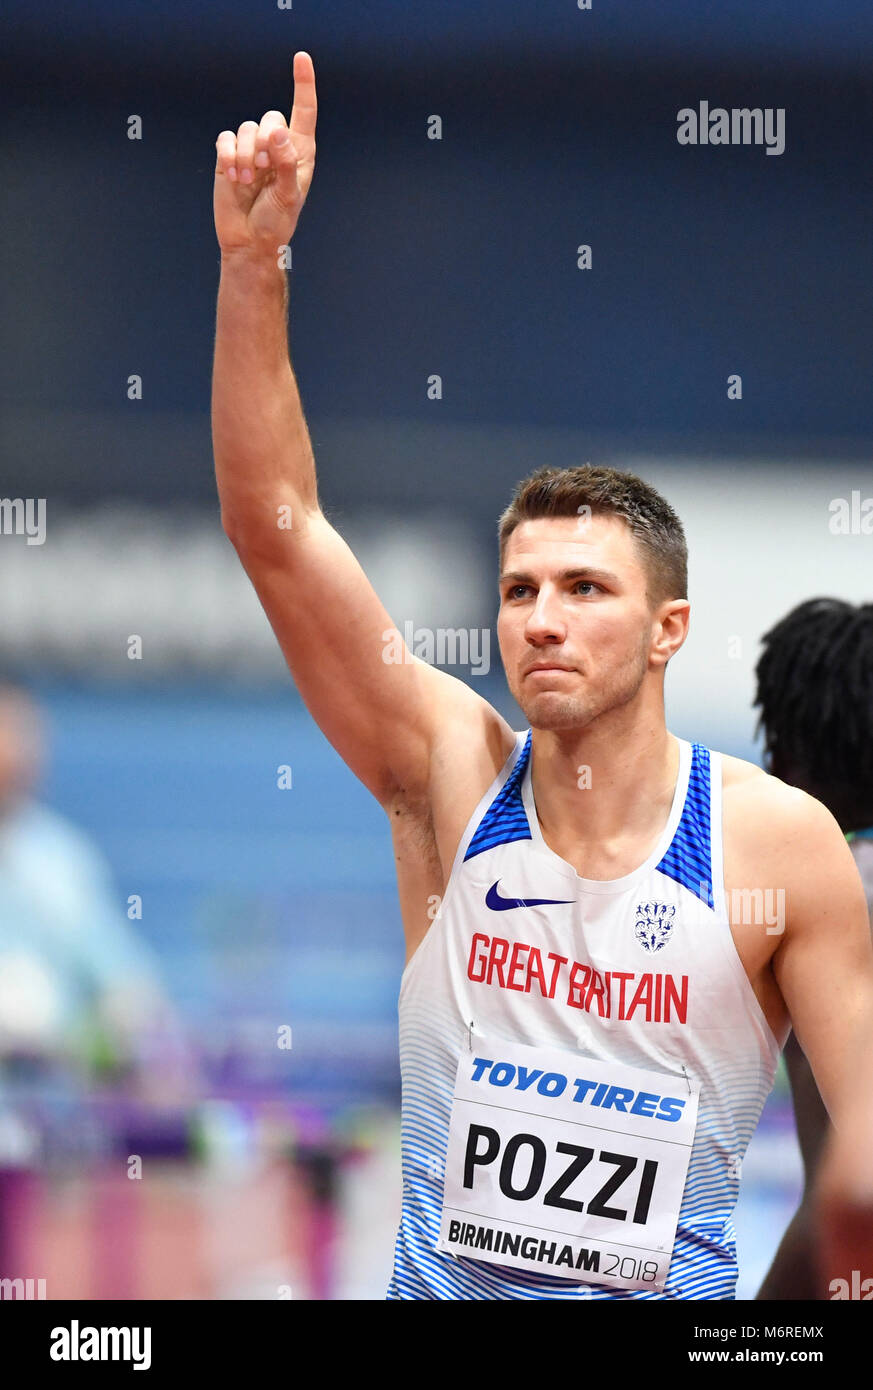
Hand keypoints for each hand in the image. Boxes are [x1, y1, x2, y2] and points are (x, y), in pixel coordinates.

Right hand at [213, 51, 316, 255]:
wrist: (249, 241)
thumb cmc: (276, 222)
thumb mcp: (289, 195)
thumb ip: (286, 163)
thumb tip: (279, 132)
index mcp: (299, 153)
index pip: (304, 112)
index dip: (303, 84)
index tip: (301, 58)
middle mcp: (276, 147)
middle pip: (270, 117)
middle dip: (265, 142)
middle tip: (264, 169)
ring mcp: (251, 151)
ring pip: (246, 128)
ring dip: (246, 154)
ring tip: (247, 180)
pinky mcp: (229, 157)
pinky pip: (225, 139)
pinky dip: (228, 156)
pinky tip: (233, 176)